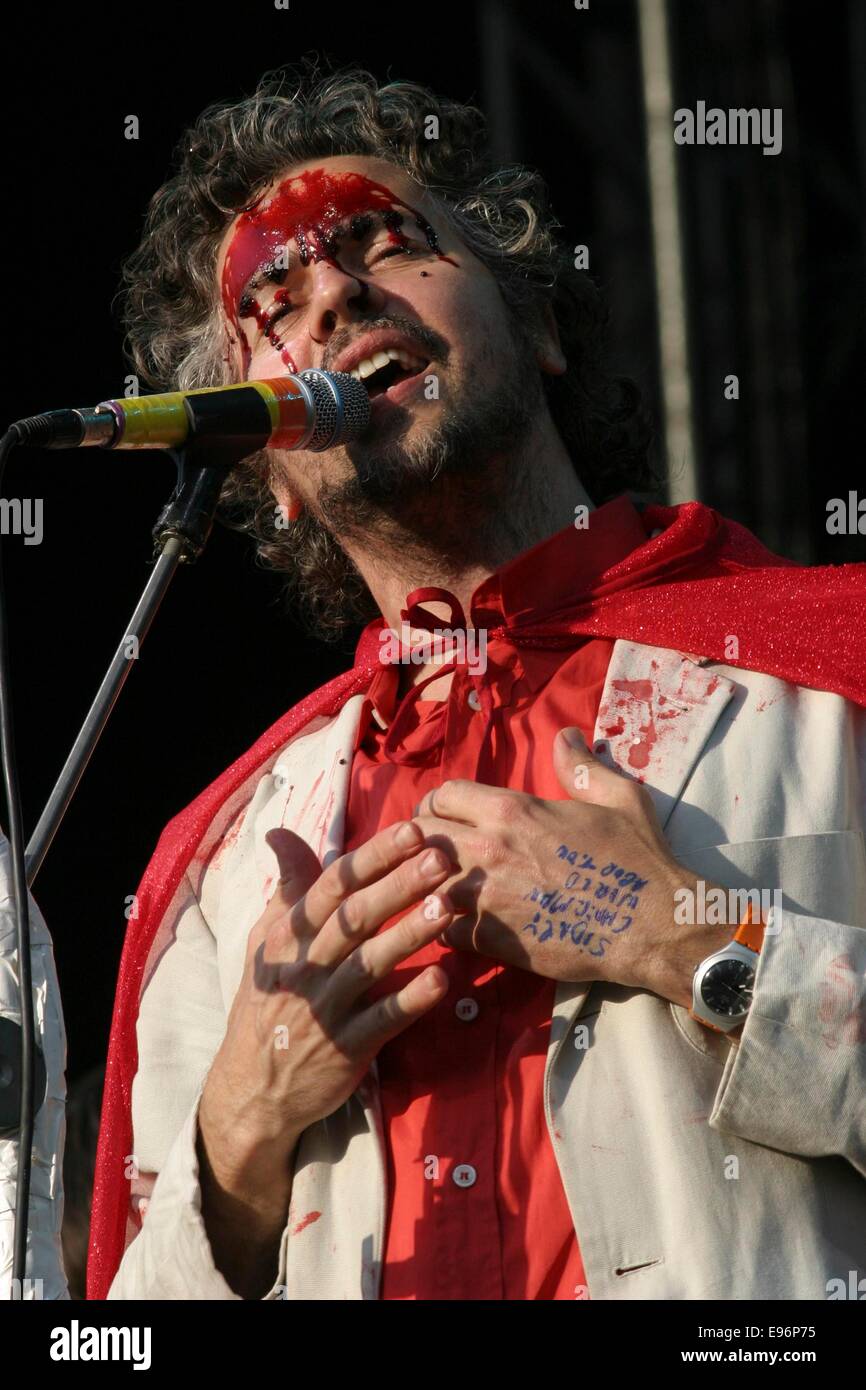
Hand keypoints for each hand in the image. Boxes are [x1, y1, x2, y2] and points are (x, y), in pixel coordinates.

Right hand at [199, 818, 455, 1183]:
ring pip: (371, 964)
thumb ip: (288, 888)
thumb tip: (280, 831)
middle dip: (399, 884)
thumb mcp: (267, 942)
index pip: (332, 886)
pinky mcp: (347, 1049)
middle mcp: (306, 967)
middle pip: (355, 918)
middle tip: (442, 857)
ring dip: (409, 934)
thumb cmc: (269, 1002)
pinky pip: (383, 1020)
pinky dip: (412, 999)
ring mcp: (326, 1009)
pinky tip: (441, 978)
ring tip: (447, 907)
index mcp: (289, 936)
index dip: (372, 857)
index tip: (410, 830)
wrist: (253, 1088)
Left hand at [411, 727, 734, 1005]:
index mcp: (511, 810)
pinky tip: (462, 926)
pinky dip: (446, 927)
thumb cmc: (639, 860)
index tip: (448, 818)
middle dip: (421, 842)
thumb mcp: (618, 798)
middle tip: (435, 854)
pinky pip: (443, 930)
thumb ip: (580, 766)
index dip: (440, 805)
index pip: (441, 795)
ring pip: (422, 884)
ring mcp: (485, 897)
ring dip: (428, 885)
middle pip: (420, 837)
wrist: (655, 926)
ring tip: (440, 890)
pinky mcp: (491, 940)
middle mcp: (488, 849)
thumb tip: (565, 736)